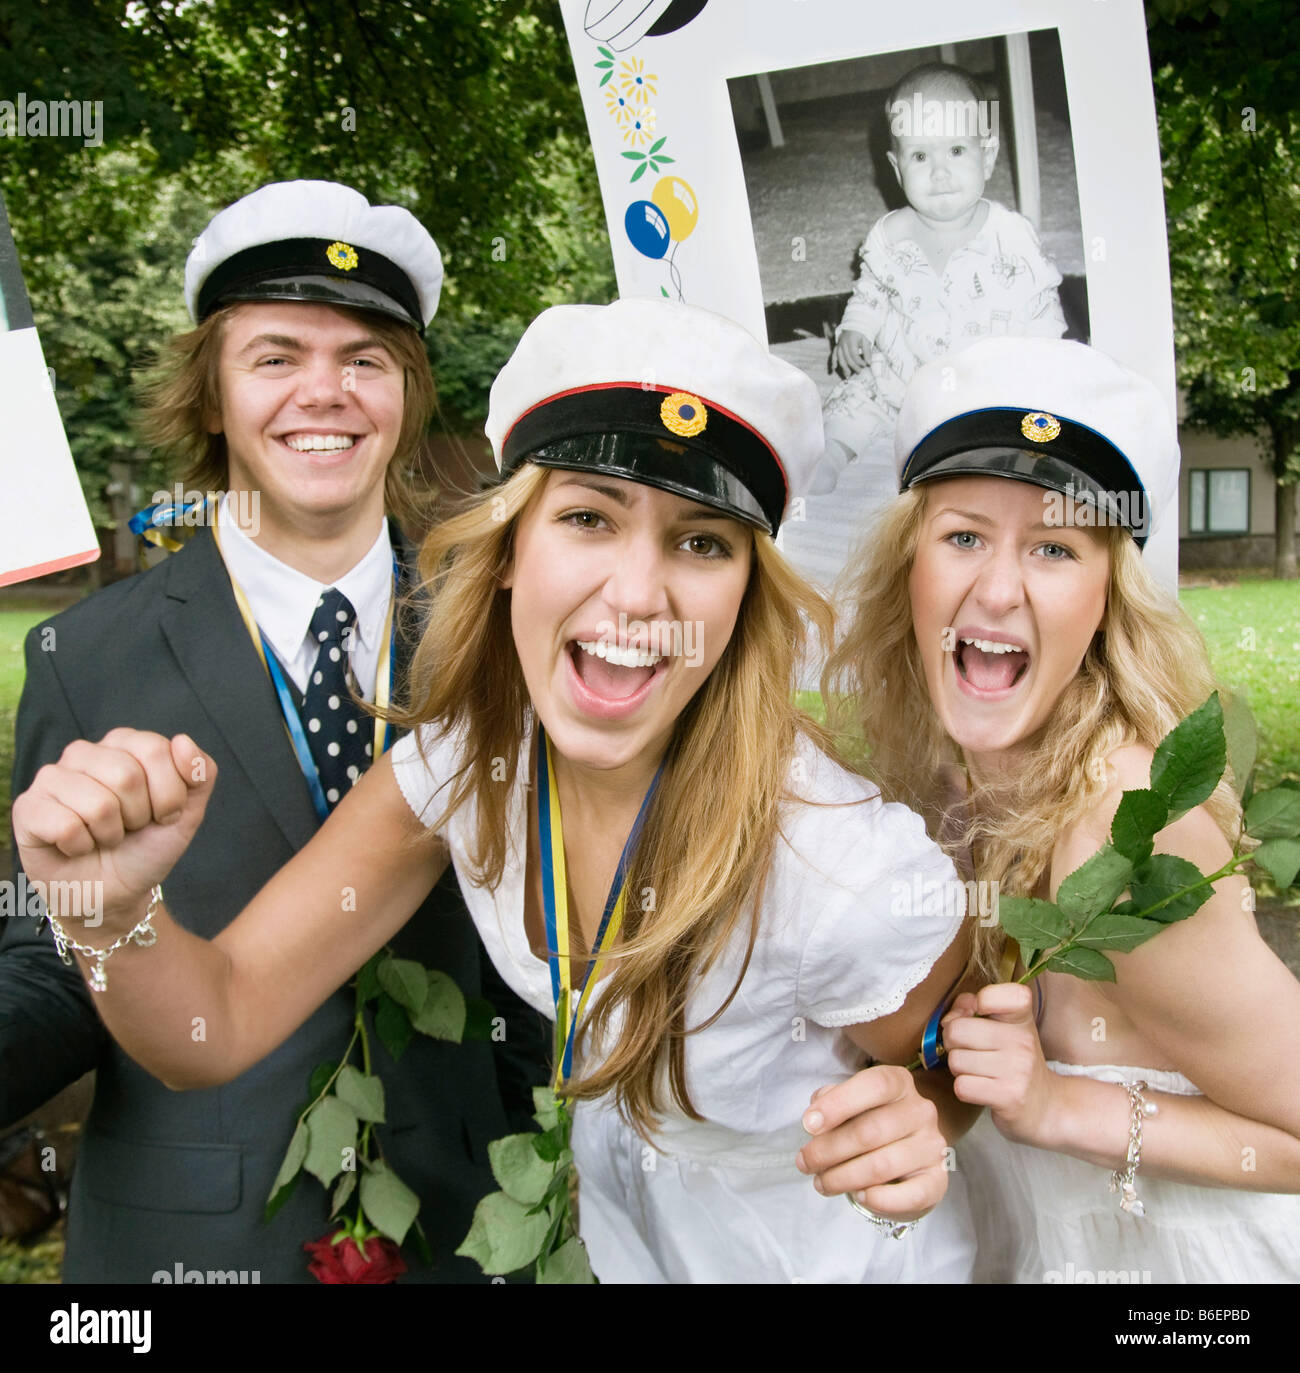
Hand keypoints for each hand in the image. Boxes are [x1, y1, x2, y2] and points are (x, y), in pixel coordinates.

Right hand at [13, 728, 216, 937]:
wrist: (114, 893)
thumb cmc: (146, 846)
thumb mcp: (187, 812)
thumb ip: (200, 773)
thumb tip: (183, 740)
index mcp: (124, 743)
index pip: (156, 749)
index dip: (169, 794)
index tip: (162, 814)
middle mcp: (85, 752)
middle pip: (127, 775)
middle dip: (140, 815)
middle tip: (129, 828)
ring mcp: (52, 777)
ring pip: (99, 803)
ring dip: (110, 833)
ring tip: (103, 837)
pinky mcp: (28, 807)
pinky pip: (66, 825)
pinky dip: (81, 846)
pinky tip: (76, 846)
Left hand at [794, 1064, 947, 1220]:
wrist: (911, 1150)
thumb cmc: (872, 1121)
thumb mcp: (852, 1102)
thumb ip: (832, 1101)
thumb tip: (815, 1115)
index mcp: (899, 1083)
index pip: (874, 1086)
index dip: (838, 1105)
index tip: (808, 1124)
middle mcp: (921, 1111)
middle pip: (870, 1131)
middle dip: (828, 1150)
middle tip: (804, 1163)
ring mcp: (933, 1146)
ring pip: (882, 1165)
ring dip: (843, 1177)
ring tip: (821, 1182)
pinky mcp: (938, 1181)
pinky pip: (910, 1195)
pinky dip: (879, 1199)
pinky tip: (858, 1196)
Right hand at [832, 329, 870, 376]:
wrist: (852, 327)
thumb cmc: (860, 335)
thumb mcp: (866, 341)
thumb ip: (867, 352)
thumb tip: (869, 363)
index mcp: (851, 341)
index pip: (854, 355)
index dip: (859, 361)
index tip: (865, 365)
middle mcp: (843, 344)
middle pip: (847, 358)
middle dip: (853, 366)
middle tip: (859, 372)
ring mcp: (839, 346)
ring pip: (840, 359)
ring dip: (844, 368)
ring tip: (848, 374)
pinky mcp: (836, 347)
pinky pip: (833, 355)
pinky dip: (833, 362)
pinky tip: (833, 369)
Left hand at [943, 983, 1060, 1146]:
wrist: (1046, 1105)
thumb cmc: (1015, 1062)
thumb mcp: (1002, 1028)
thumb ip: (972, 1009)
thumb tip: (950, 1015)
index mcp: (1021, 1017)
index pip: (992, 994)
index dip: (975, 1002)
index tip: (980, 1016)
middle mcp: (1022, 1040)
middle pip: (957, 1030)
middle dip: (953, 1043)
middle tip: (969, 1050)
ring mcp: (1017, 1069)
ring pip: (956, 1060)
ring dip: (959, 1069)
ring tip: (978, 1071)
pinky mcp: (1009, 1097)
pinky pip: (962, 1086)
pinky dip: (964, 1089)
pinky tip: (981, 1088)